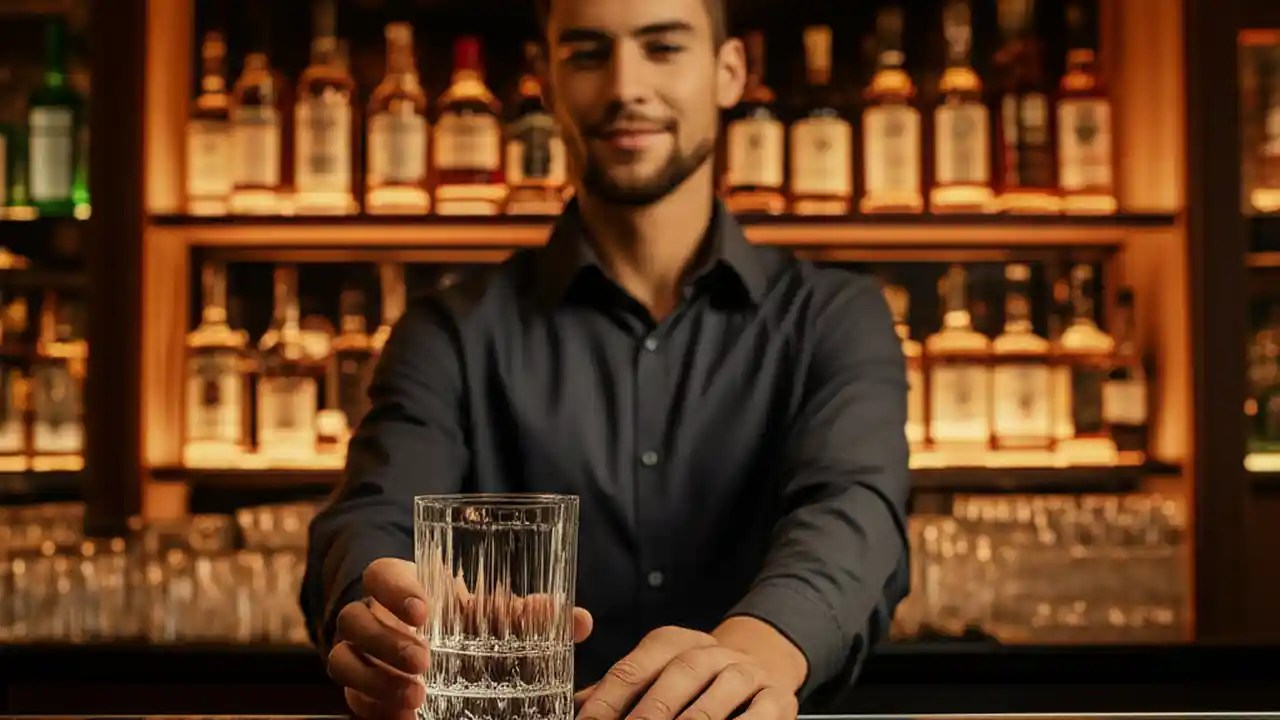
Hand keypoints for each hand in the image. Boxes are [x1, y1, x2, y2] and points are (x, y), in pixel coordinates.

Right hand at [328, 558, 594, 719]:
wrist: (427, 641)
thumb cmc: (460, 619)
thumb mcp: (488, 613)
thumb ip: (527, 615)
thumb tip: (579, 621)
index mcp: (400, 585)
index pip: (381, 574)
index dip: (395, 589)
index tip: (425, 611)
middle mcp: (371, 615)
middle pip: (354, 619)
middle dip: (386, 642)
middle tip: (425, 663)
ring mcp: (359, 653)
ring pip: (342, 660)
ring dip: (375, 679)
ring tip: (416, 697)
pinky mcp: (358, 689)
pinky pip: (349, 698)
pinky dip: (374, 708)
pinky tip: (404, 717)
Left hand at [575, 626, 798, 719]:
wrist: (761, 672)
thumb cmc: (694, 685)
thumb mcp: (656, 679)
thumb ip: (618, 694)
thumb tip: (576, 709)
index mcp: (671, 643)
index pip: (634, 667)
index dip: (608, 700)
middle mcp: (710, 651)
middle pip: (677, 676)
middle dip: (649, 714)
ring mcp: (746, 672)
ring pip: (717, 696)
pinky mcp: (778, 698)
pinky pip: (757, 715)